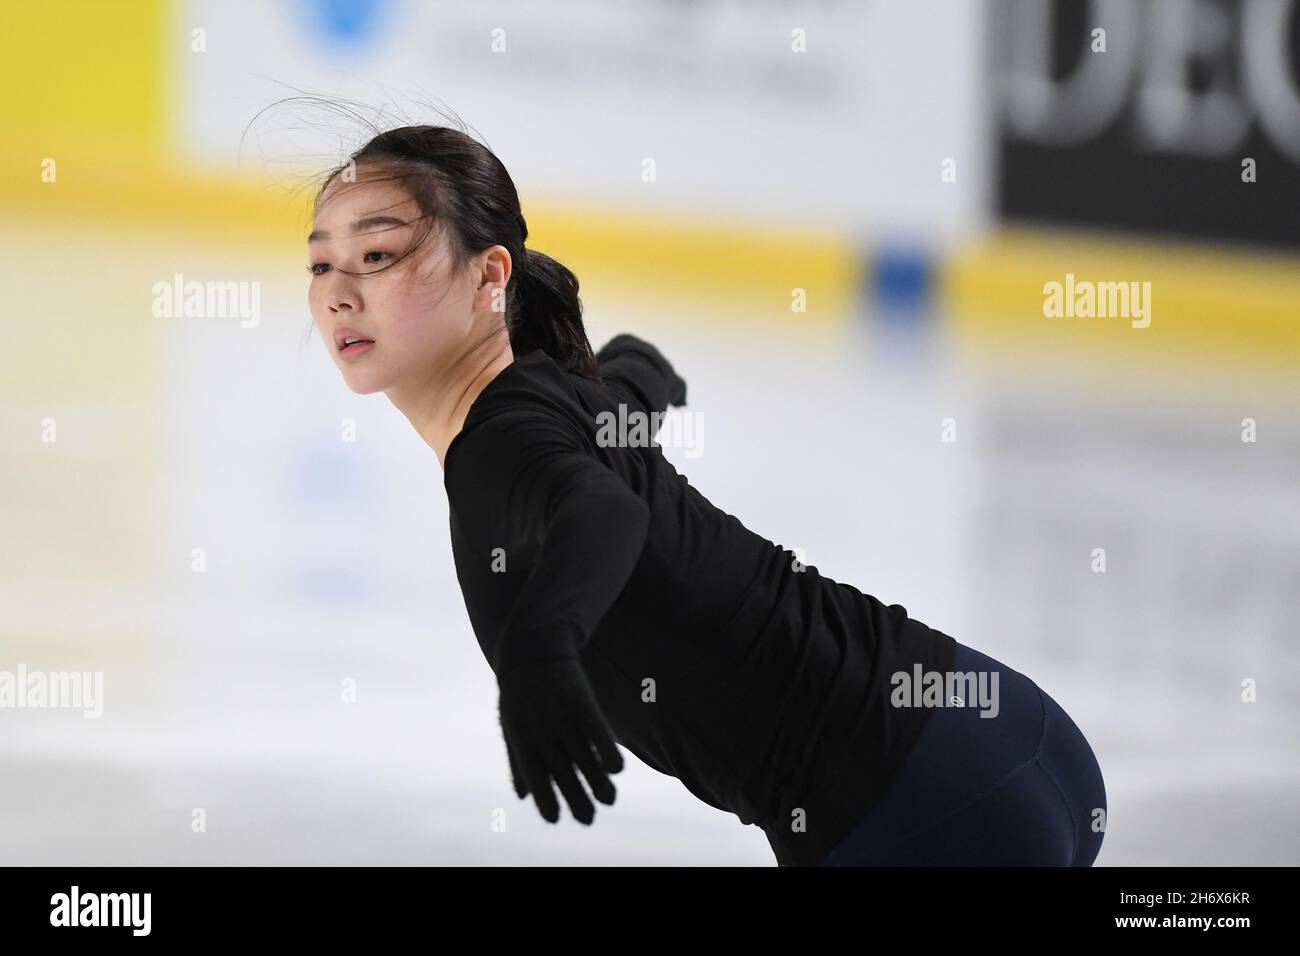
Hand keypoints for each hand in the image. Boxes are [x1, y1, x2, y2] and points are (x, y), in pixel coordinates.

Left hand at [497, 657, 623, 823]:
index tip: (557, 819)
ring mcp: (561, 716)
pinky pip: (596, 730)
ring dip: (596, 781)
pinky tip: (617, 769)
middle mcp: (542, 732)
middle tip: (589, 820)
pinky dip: (606, 750)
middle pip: (561, 773)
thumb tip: (523, 796)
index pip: (535, 778)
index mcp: (523, 740)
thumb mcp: (511, 726)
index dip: (546, 801)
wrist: (531, 647)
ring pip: (582, 756)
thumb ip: (517, 762)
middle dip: (576, 799)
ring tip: (609, 800)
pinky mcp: (580, 700)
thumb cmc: (518, 691)